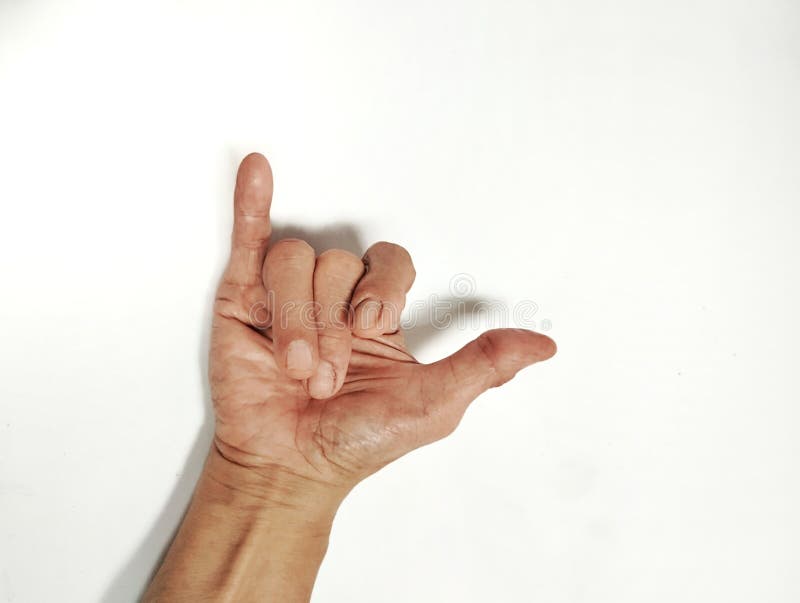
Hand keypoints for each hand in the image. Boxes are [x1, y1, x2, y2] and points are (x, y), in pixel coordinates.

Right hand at [210, 153, 555, 493]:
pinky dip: (251, 203)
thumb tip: (542, 345)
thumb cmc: (355, 442)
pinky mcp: (243, 299)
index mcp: (377, 318)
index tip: (373, 326)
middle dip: (333, 323)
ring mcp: (287, 298)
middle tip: (330, 372)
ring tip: (296, 368)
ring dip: (298, 318)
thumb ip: (483, 365)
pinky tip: (258, 170)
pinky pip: (250, 238)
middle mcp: (334, 302)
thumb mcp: (431, 405)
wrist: (288, 468)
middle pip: (339, 262)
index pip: (389, 262)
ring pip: (295, 260)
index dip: (383, 284)